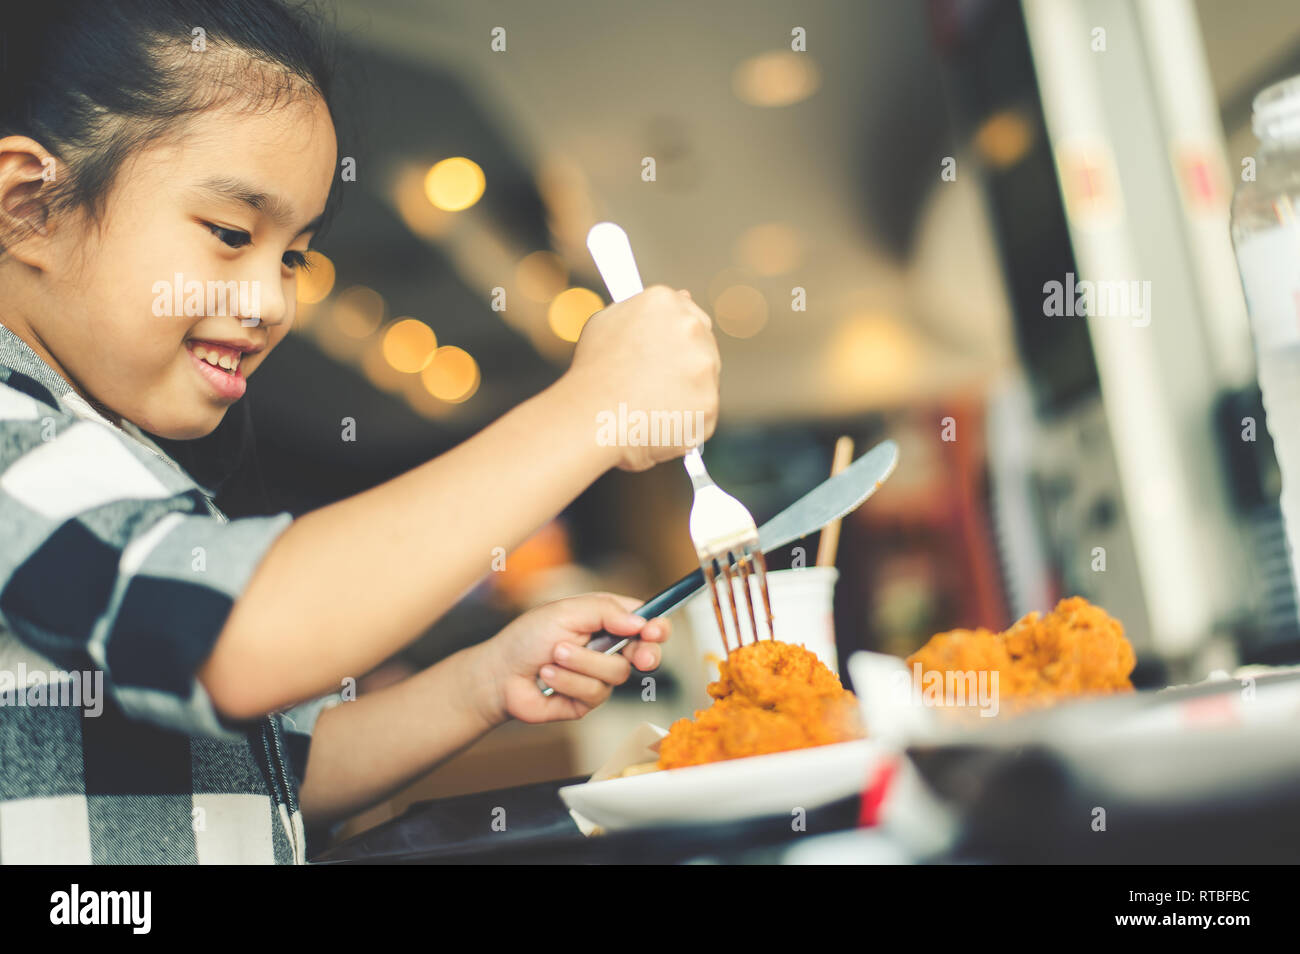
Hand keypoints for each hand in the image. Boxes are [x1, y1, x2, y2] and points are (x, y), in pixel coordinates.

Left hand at [476, 592, 671, 723]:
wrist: (500, 674)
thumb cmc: (527, 637)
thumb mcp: (566, 611)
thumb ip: (605, 611)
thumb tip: (638, 621)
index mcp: (606, 620)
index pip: (644, 621)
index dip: (657, 627)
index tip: (655, 631)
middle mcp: (607, 647)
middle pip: (646, 652)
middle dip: (645, 653)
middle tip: (641, 656)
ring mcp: (598, 676)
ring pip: (617, 673)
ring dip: (583, 662)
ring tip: (555, 655)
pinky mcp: (587, 701)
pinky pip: (594, 693)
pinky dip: (569, 681)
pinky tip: (549, 675)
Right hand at [563, 285, 719, 472]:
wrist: (589, 418)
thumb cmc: (592, 372)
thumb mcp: (606, 323)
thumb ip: (642, 309)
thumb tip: (681, 296)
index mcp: (664, 301)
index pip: (689, 314)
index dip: (676, 339)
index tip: (665, 356)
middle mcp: (690, 327)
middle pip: (704, 345)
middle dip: (685, 364)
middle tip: (655, 384)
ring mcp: (704, 365)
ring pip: (705, 381)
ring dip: (687, 392)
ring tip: (651, 404)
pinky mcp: (709, 402)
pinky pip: (703, 413)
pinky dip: (686, 421)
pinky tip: (659, 421)